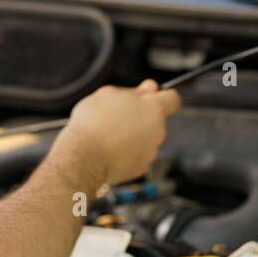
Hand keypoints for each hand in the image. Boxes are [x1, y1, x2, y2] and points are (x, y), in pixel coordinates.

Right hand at [58, 80, 182, 187]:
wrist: (84, 157)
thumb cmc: (93, 122)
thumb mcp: (108, 94)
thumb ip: (133, 90)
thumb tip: (150, 88)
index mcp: (153, 109)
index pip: (173, 99)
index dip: (162, 96)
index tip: (150, 97)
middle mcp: (158, 130)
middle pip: (155, 120)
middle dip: (141, 117)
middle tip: (117, 117)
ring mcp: (151, 151)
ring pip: (146, 138)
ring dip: (134, 135)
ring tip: (109, 136)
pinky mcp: (142, 167)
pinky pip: (138, 155)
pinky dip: (128, 153)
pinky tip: (110, 151)